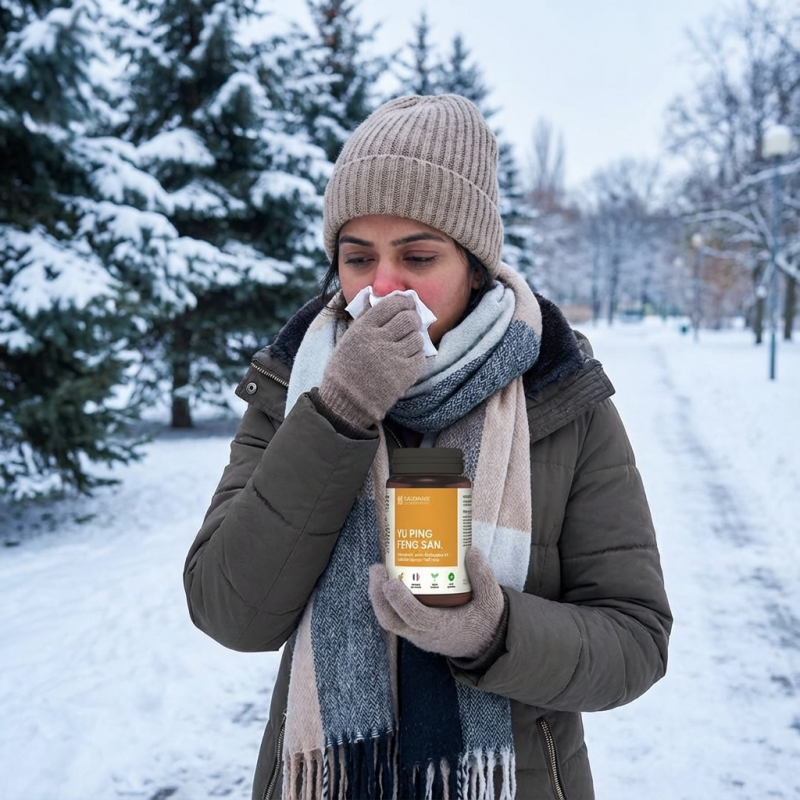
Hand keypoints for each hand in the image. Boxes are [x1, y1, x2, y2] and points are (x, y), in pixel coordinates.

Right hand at [317, 294, 425, 429]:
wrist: (346, 403)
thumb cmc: (345, 369)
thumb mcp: (349, 338)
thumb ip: (364, 317)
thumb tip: (376, 296)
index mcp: (363, 329)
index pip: (391, 304)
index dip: (404, 302)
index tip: (407, 304)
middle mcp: (379, 340)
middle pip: (409, 319)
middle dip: (413, 319)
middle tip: (411, 324)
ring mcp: (393, 358)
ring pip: (418, 338)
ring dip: (415, 339)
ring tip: (407, 344)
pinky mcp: (404, 375)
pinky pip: (420, 358)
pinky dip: (417, 357)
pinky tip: (408, 360)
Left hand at [368, 548, 504, 658]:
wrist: (486, 646)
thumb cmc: (486, 622)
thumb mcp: (492, 600)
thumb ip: (484, 577)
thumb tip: (472, 551)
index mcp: (442, 628)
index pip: (415, 618)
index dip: (400, 601)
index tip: (391, 582)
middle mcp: (424, 634)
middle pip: (391, 621)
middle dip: (378, 596)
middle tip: (377, 569)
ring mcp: (416, 634)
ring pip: (388, 620)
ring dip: (378, 597)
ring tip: (378, 570)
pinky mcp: (414, 630)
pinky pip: (394, 617)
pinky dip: (386, 600)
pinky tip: (387, 579)